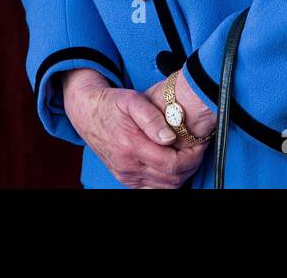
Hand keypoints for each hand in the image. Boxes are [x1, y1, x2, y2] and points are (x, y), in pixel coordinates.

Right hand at [61, 69, 206, 188]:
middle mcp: (128, 167)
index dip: (192, 156)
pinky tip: (172, 163)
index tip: (199, 142)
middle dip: (191, 164)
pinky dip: (168, 180)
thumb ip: (151, 117)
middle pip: (172, 179)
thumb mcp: (131, 99)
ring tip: (188, 153)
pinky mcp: (125, 178)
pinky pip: (153, 188)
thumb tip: (169, 138)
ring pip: (165, 187)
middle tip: (198, 146)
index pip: (172, 164)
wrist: (86, 112)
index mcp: (131, 147)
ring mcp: (126, 175)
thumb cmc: (110, 103)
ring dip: (181, 173)